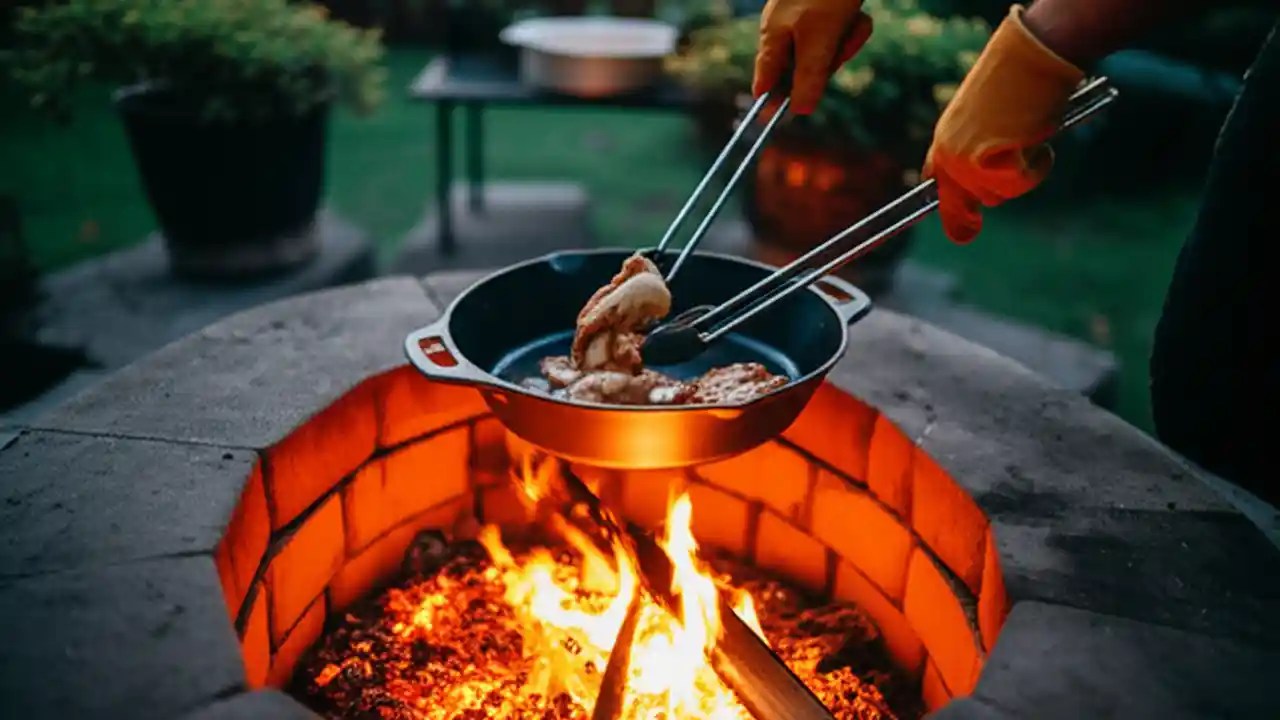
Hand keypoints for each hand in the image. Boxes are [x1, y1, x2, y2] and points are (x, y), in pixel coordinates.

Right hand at [753, 0, 873, 114]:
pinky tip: (857, 14)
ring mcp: (803, 18)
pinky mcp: (822, 8)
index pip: (766, 81)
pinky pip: (840, 29)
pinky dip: (853, 25)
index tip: (786, 117)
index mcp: (773, 38)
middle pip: (806, 67)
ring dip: (847, 40)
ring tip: (853, 20)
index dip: (776, 101)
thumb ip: (808, 76)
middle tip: (838, 46)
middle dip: (830, 61)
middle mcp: (784, 30)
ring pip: (828, 48)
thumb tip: (799, 111)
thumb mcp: (819, 40)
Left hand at [922, 5, 1083, 243]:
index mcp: (943, 139)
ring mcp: (967, 163)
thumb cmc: (1014, 79)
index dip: (947, 209)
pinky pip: (1021, 184)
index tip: (963, 231)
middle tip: (1003, 182)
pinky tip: (1041, 139)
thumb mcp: (983, 115)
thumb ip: (974, 147)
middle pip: (966, 201)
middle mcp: (948, 155)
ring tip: (1030, 137)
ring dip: (1020, 176)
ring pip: (998, 196)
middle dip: (987, 199)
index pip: (932, 182)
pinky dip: (1038, 166)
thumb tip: (980, 183)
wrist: (1029, 58)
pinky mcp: (991, 167)